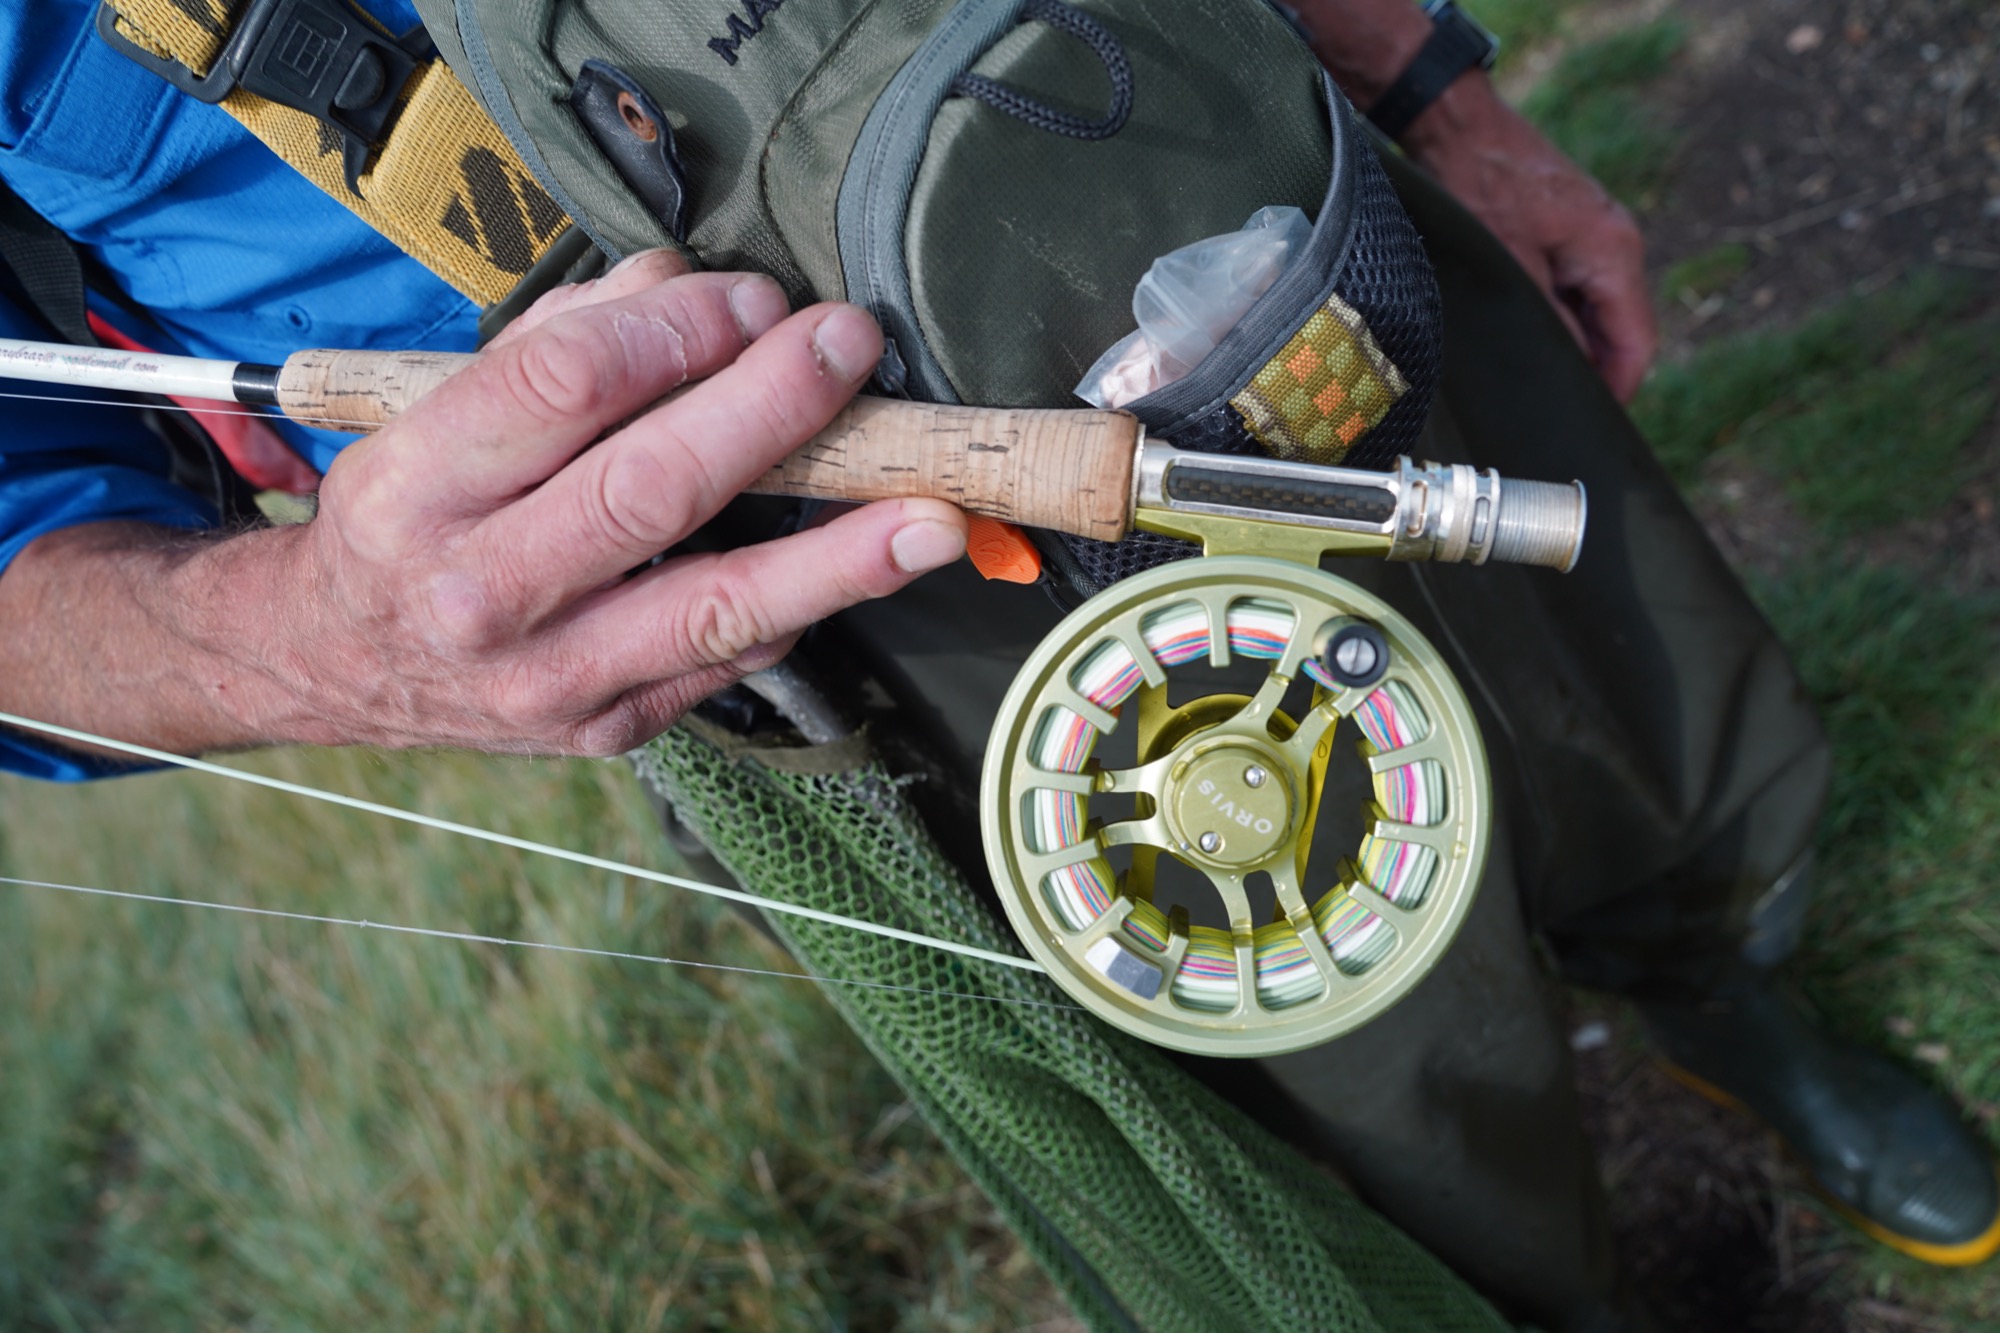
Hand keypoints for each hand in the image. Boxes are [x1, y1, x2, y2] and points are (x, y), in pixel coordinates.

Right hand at [278, 250, 967, 754]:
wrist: (340, 663)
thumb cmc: (408, 517)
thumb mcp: (437, 409)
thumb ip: (563, 339)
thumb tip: (687, 283)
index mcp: (419, 487)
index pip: (569, 383)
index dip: (681, 328)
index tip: (755, 299)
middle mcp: (477, 591)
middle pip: (653, 487)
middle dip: (770, 408)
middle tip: (847, 349)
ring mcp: (546, 677)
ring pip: (715, 607)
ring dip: (838, 558)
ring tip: (931, 517)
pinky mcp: (605, 729)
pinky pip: (725, 660)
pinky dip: (798, 603)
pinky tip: (859, 563)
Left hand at [1404, 79, 1656, 401]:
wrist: (1455, 126)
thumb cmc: (1479, 186)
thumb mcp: (1512, 269)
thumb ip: (1549, 324)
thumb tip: (1568, 378)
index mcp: (1614, 253)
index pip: (1636, 343)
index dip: (1616, 393)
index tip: (1587, 428)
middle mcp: (1616, 244)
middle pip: (1619, 332)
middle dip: (1592, 373)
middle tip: (1550, 412)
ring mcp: (1595, 237)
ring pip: (1595, 314)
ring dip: (1570, 346)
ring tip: (1532, 379)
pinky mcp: (1569, 234)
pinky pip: (1575, 291)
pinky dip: (1557, 318)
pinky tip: (1522, 337)